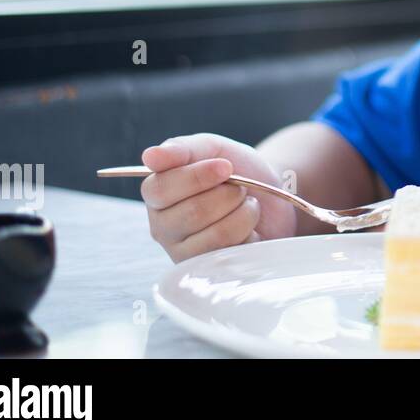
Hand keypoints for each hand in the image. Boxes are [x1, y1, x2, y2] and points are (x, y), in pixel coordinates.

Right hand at [140, 133, 297, 262]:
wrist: (270, 194)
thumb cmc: (234, 169)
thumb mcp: (211, 149)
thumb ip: (182, 149)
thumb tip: (150, 156)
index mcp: (157, 194)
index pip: (160, 189)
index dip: (197, 177)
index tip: (226, 166)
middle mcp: (163, 226)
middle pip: (193, 212)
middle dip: (229, 194)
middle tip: (240, 187)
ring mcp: (184, 252)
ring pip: (217, 234)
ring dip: (244, 212)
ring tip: (246, 204)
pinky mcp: (209, 270)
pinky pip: (235, 252)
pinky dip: (251, 231)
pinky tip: (248, 226)